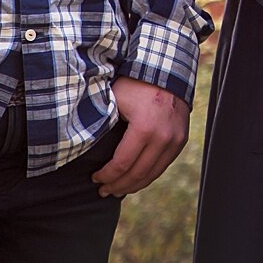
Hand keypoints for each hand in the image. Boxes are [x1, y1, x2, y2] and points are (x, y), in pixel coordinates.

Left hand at [92, 78, 189, 198]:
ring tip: (118, 190)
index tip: (95, 179)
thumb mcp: (115, 98)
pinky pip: (163, 166)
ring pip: (153, 174)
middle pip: (138, 174)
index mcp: (144, 129)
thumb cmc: (136, 82)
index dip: (107, 175)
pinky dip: (148, 175)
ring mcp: (175, 141)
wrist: (167, 70)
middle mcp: (163, 138)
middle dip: (118, 185)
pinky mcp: (181, 141)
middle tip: (104, 191)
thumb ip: (103, 121)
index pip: (122, 164)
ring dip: (134, 185)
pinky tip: (135, 180)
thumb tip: (81, 141)